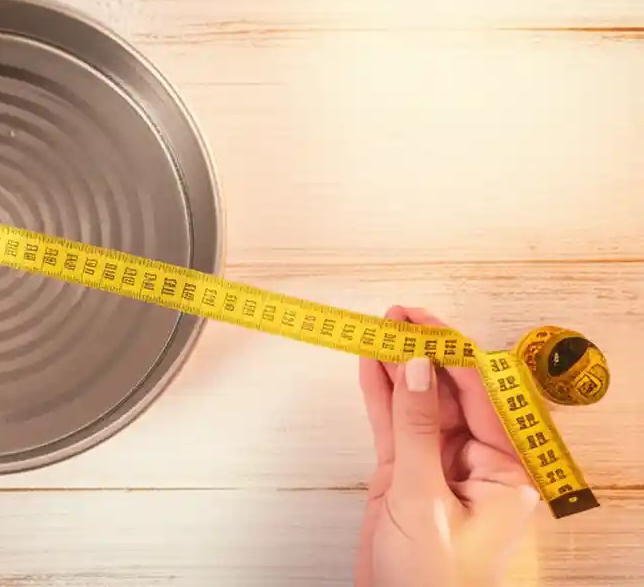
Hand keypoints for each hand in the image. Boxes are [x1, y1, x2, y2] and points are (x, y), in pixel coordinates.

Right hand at [356, 306, 538, 586]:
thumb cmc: (433, 583)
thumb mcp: (423, 501)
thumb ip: (418, 430)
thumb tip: (421, 369)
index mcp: (507, 472)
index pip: (483, 396)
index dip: (453, 354)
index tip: (423, 323)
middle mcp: (477, 464)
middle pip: (451, 393)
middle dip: (424, 352)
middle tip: (395, 317)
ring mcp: (438, 467)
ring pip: (419, 403)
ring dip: (399, 367)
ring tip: (377, 329)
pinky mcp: (405, 476)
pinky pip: (394, 424)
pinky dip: (381, 393)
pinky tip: (370, 363)